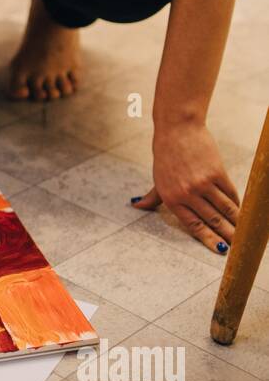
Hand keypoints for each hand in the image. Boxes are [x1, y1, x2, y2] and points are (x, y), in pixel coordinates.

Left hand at [132, 121, 238, 254]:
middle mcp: (187, 193)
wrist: (178, 130)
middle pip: (212, 220)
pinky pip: (230, 192)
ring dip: (236, 222)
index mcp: (172, 199)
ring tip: (243, 232)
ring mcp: (203, 183)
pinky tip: (239, 210)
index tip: (220, 251)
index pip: (194, 226)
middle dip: (227, 235)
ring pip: (224, 208)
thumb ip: (152, 197)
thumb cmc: (166, 155)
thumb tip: (137, 205)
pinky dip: (236, 203)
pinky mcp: (216, 172)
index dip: (209, 240)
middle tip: (237, 246)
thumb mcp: (157, 179)